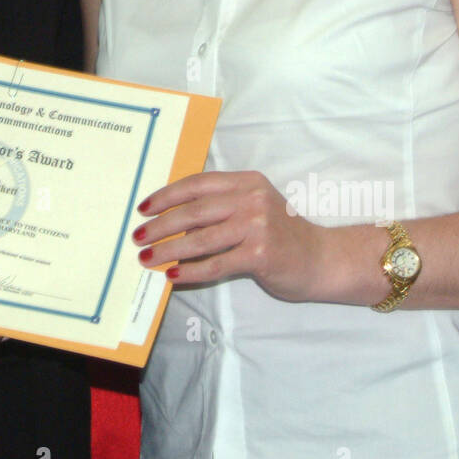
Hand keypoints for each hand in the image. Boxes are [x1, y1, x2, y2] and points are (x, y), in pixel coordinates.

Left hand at [133, 170, 328, 301]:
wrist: (321, 259)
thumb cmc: (280, 235)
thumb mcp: (253, 208)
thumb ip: (220, 208)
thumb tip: (172, 221)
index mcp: (246, 182)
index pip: (197, 184)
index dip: (166, 196)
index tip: (144, 208)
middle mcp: (252, 199)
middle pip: (194, 211)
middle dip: (161, 225)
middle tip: (137, 237)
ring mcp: (258, 226)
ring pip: (201, 238)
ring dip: (169, 250)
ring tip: (148, 258)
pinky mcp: (261, 254)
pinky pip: (217, 263)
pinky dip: (191, 271)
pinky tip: (173, 276)